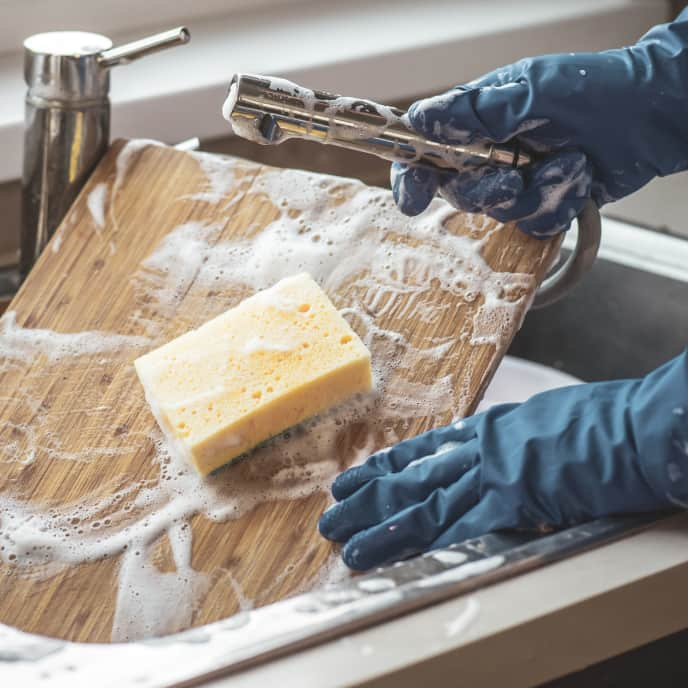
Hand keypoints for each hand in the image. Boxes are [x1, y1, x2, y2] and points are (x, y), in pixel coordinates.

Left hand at [319, 352, 687, 569]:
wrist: (636, 426)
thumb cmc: (606, 423)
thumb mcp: (551, 420)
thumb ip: (520, 439)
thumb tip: (510, 452)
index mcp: (492, 428)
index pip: (427, 450)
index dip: (390, 465)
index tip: (361, 475)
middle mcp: (480, 448)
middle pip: (413, 475)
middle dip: (370, 496)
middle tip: (334, 510)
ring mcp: (491, 474)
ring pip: (420, 502)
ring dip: (379, 523)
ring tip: (342, 538)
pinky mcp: (508, 502)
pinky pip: (451, 528)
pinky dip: (414, 543)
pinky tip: (384, 555)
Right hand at [392, 10, 687, 235]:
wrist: (654, 117)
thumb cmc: (598, 90)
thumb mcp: (532, 92)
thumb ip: (475, 111)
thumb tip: (422, 120)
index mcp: (480, 119)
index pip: (429, 151)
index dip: (415, 176)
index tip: (413, 199)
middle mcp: (493, 153)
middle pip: (460, 192)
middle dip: (488, 191)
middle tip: (513, 178)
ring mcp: (519, 181)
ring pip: (500, 212)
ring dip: (537, 193)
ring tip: (567, 163)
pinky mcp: (544, 203)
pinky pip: (534, 223)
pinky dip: (558, 204)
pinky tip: (578, 178)